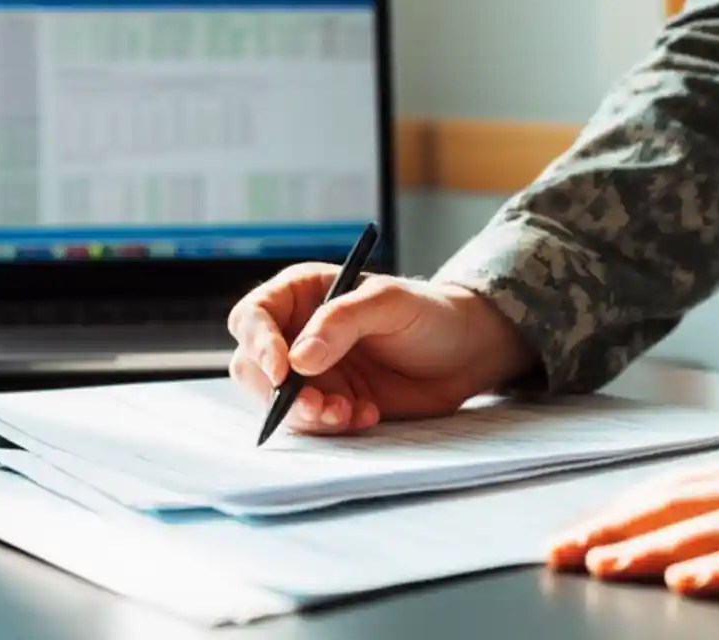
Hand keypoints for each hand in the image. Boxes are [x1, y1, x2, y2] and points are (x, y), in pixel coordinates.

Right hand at [227, 263, 532, 434]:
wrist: (465, 354)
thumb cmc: (429, 313)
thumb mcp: (390, 304)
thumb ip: (342, 322)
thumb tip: (299, 358)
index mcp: (301, 293)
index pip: (254, 316)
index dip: (259, 343)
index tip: (283, 371)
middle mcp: (296, 332)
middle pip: (253, 365)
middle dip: (279, 392)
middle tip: (316, 405)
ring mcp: (311, 372)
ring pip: (278, 400)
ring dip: (307, 414)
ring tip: (347, 413)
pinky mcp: (329, 402)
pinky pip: (310, 422)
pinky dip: (331, 425)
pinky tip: (366, 413)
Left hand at [544, 439, 718, 595]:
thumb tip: (704, 516)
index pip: (679, 486)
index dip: (623, 509)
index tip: (576, 530)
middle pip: (683, 502)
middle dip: (616, 528)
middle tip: (561, 551)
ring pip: (718, 526)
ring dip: (653, 547)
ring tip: (602, 565)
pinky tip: (690, 582)